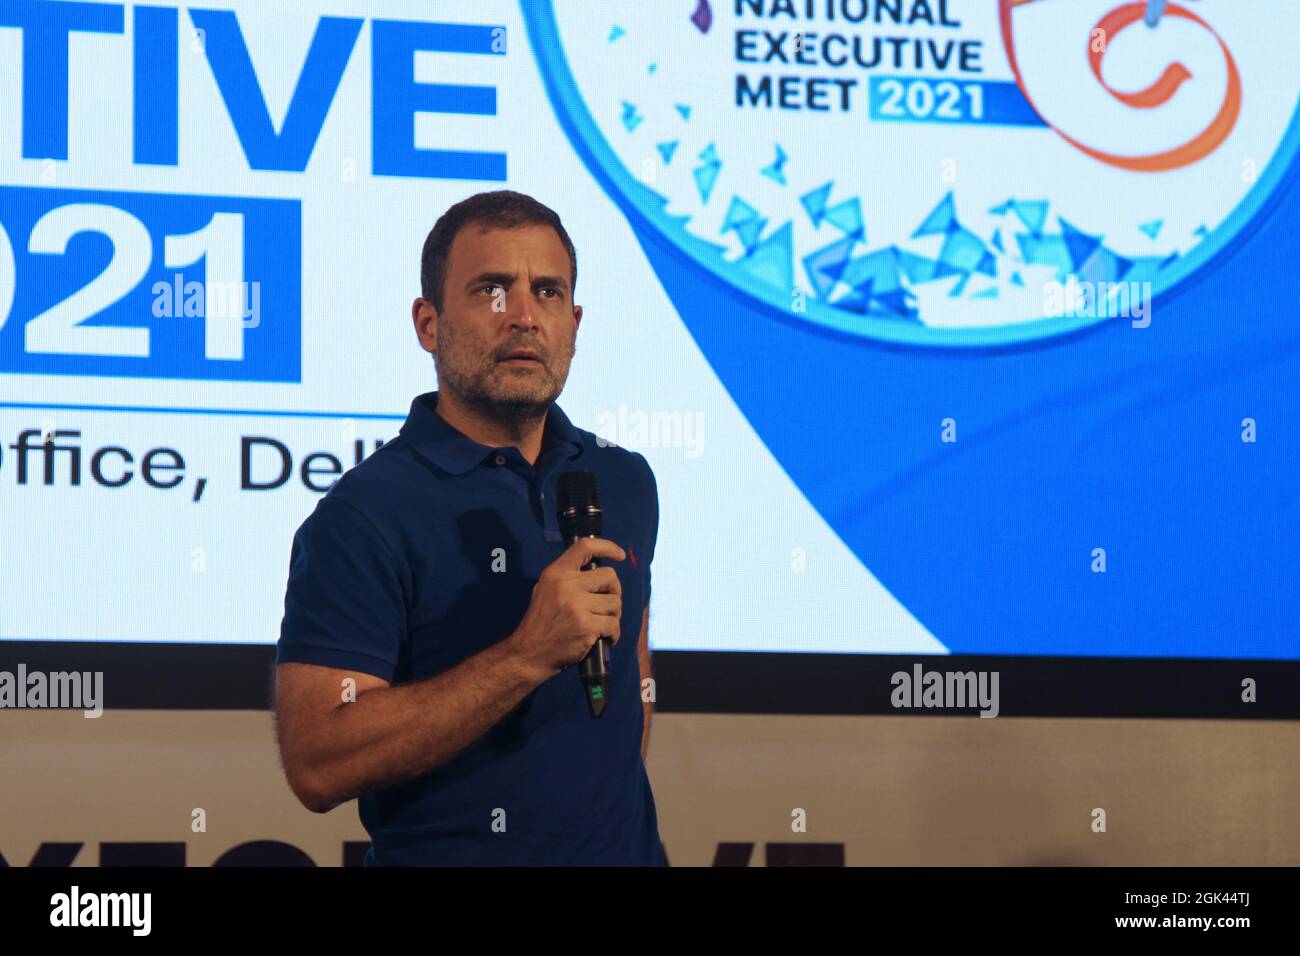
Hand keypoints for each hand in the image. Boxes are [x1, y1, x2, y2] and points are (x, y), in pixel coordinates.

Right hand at [507, 537, 625, 679]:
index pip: (585, 547)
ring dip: (613, 615)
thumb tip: (597, 573)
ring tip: (602, 623)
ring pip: (615, 603)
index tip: (619, 555)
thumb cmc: (541, 624)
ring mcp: (576, 606)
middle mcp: (566, 585)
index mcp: (556, 573)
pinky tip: (605, 637)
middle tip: (607, 604)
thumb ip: (567, 579)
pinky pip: (613, 624)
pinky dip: (613, 634)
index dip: (607, 547)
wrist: (529, 653)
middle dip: (614, 591)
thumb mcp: (545, 590)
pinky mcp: (586, 626)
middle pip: (610, 577)